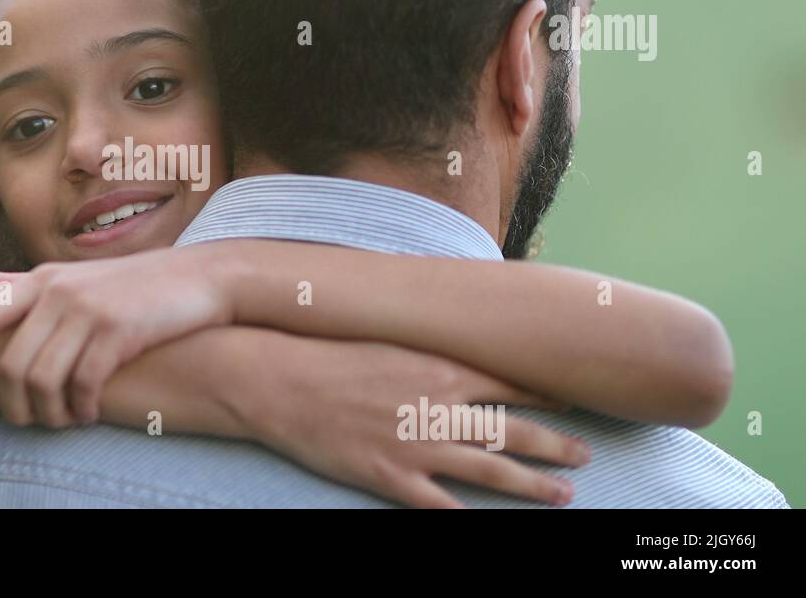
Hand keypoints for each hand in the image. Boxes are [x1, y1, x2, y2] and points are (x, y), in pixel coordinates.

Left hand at [0, 246, 234, 426]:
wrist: (199, 276)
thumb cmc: (133, 283)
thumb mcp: (76, 274)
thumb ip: (30, 282)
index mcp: (41, 279)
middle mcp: (58, 292)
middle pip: (11, 364)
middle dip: (13, 405)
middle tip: (27, 421)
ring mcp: (88, 310)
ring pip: (42, 380)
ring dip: (49, 414)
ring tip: (63, 421)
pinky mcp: (118, 330)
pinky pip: (83, 385)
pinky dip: (82, 408)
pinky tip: (90, 413)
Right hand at [241, 331, 588, 507]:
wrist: (278, 379)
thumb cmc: (328, 353)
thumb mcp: (388, 339)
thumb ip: (429, 349)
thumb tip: (458, 346)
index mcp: (439, 368)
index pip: (510, 383)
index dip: (547, 395)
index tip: (574, 401)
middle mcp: (438, 407)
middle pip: (515, 431)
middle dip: (556, 445)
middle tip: (585, 455)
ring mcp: (416, 445)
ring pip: (492, 471)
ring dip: (533, 485)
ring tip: (563, 495)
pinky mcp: (390, 477)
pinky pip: (440, 505)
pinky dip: (468, 518)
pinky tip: (490, 525)